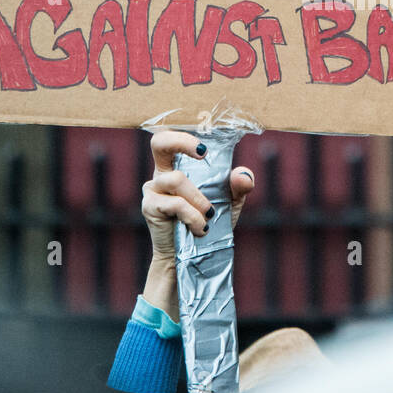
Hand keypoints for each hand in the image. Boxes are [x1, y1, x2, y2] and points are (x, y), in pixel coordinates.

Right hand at [140, 130, 253, 321]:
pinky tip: (200, 228)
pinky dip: (192, 216)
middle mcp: (162, 174)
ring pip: (176, 179)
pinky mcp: (150, 207)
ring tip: (209, 216)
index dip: (185, 135)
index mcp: (178, 166)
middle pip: (159, 142)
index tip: (205, 147)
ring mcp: (153, 189)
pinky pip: (174, 204)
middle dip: (181, 141)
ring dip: (199, 199)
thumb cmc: (209, 223)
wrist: (193, 257)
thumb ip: (239, 185)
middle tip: (202, 153)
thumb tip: (242, 174)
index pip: (173, 139)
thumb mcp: (230, 202)